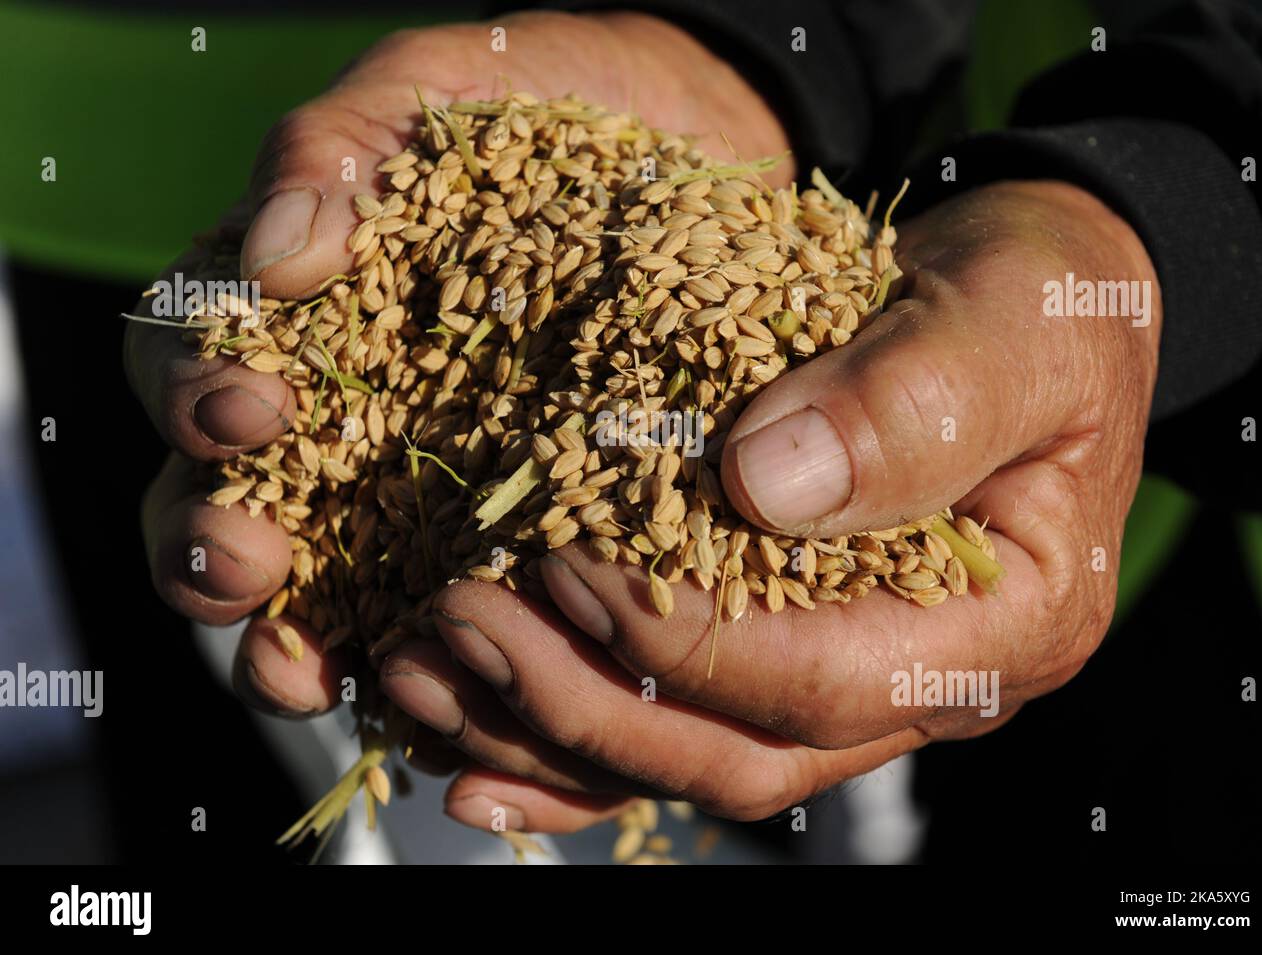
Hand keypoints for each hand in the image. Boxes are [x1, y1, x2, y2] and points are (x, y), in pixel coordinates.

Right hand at [125, 11, 788, 803]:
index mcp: (290, 317)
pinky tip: (436, 691)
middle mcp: (337, 419)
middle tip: (243, 561)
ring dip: (290, 639)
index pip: (188, 368)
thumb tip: (271, 257)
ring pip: (320, 587)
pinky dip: (429, 664)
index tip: (245, 410)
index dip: (189, 398)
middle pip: (224, 502)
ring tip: (305, 669)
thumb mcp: (430, 93)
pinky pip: (447, 619)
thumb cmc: (542, 107)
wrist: (691, 147)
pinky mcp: (512, 538)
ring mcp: (418, 492)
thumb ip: (336, 152)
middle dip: (210, 548)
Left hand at [380, 178, 1161, 831]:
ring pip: (690, 758)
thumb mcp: (1006, 323)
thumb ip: (912, 402)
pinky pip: (677, 726)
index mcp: (1007, 627)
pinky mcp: (791, 650)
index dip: (683, 638)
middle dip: (585, 702)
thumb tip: (766, 484)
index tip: (563, 560)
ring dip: (548, 731)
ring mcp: (854, 682)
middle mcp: (927, 683)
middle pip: (740, 753)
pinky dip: (572, 744)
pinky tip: (469, 745)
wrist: (1027, 302)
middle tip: (457, 620)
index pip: (825, 682)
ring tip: (421, 670)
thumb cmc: (1039, 303)